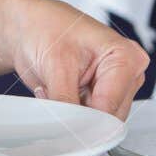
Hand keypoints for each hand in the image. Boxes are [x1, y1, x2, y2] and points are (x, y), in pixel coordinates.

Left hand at [5, 0, 148, 119]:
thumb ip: (66, 101)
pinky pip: (87, 118)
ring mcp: (114, 87)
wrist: (28, 26)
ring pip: (97, 121)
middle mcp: (127, 73)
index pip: (111, 106)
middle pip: (108, 117)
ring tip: (53, 86)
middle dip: (77, 113)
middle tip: (52, 92)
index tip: (63, 124)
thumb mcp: (56, 64)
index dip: (85, 120)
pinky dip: (67, 111)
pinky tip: (55, 90)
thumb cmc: (46, 27)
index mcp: (127, 57)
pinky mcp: (99, 96)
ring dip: (71, 112)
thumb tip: (70, 129)